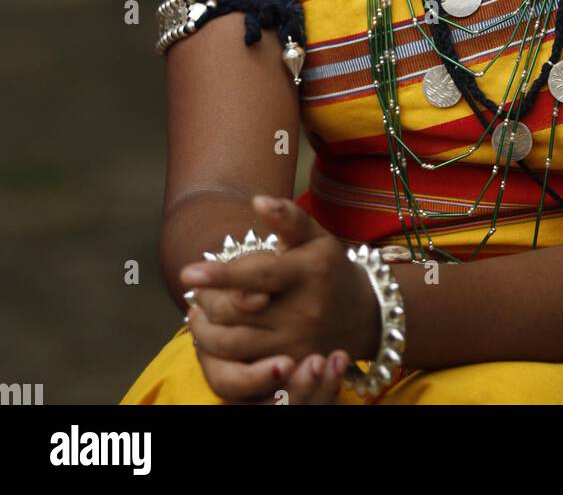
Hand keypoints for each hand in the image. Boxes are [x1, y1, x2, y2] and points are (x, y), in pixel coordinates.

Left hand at [180, 195, 378, 403]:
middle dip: (207, 299)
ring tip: (198, 313)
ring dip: (205, 330)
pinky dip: (218, 356)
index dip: (221, 274)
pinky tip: (212, 338)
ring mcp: (296, 346)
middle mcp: (302, 312)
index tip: (187, 273)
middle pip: (236, 312)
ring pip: (233, 346)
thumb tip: (257, 201)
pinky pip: (242, 372)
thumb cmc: (328, 268)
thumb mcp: (315, 237)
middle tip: (196, 288)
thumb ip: (287, 218)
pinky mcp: (290, 371)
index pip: (258, 275)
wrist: (363, 316)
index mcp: (308, 272)